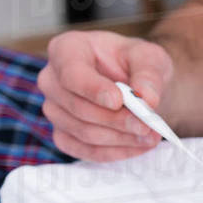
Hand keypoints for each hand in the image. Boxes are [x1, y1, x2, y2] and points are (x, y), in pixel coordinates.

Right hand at [38, 30, 174, 161]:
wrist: (137, 85)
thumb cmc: (136, 64)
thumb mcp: (150, 58)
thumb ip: (149, 75)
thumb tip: (147, 99)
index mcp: (67, 50)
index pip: (71, 74)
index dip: (93, 90)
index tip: (118, 101)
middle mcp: (52, 80)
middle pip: (78, 108)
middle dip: (116, 120)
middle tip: (147, 125)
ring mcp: (55, 110)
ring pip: (83, 132)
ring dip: (120, 138)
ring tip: (150, 135)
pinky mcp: (64, 135)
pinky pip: (85, 151)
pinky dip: (115, 152)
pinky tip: (138, 146)